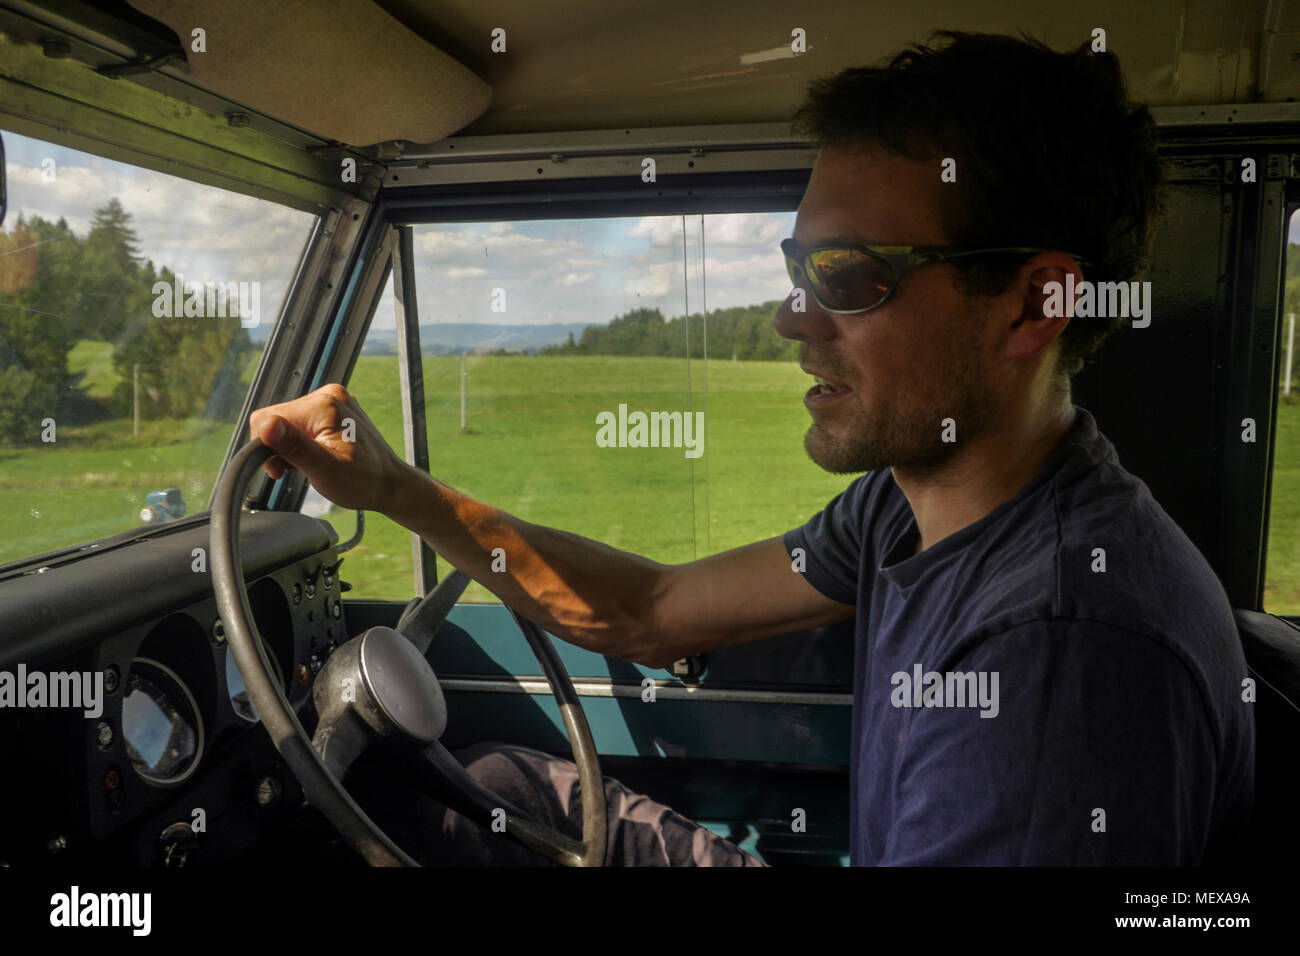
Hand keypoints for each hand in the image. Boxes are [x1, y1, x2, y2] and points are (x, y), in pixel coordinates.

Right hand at [248, 383, 409, 513]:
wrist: (390, 484)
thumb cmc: (363, 481)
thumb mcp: (324, 469)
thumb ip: (294, 446)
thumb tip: (265, 426)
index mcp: (323, 405)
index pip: (266, 417)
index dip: (266, 447)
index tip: (281, 469)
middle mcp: (328, 395)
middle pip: (277, 418)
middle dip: (281, 447)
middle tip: (301, 469)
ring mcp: (333, 400)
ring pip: (288, 422)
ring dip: (292, 446)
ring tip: (313, 464)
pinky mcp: (334, 410)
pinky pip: (303, 422)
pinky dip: (303, 442)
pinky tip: (318, 455)